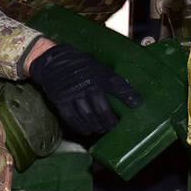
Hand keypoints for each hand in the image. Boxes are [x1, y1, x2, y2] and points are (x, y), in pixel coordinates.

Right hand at [26, 41, 141, 136]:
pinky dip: (80, 126)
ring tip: (100, 130)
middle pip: (102, 108)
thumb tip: (127, 93)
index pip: (116, 85)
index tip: (136, 104)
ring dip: (96, 126)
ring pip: (88, 115)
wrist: (53, 60)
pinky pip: (71, 117)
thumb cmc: (79, 64)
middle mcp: (87, 84)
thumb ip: (109, 78)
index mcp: (98, 73)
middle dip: (109, 121)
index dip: (127, 95)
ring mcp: (73, 93)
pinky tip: (86, 130)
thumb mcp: (97, 66)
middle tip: (113, 126)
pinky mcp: (61, 100)